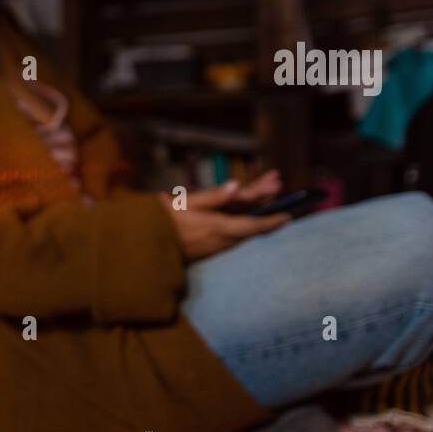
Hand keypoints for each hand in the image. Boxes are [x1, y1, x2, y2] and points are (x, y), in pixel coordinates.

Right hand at [157, 171, 290, 260]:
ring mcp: (214, 246)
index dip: (273, 221)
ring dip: (254, 209)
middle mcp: (220, 240)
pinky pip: (232, 232)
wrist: (143, 245)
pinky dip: (242, 218)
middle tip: (276, 183)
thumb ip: (213, 197)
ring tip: (263, 189)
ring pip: (242, 227)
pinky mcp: (208, 247)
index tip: (289, 215)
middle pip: (251, 223)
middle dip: (266, 204)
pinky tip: (244, 207)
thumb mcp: (186, 203)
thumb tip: (236, 186)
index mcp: (217, 227)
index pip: (253, 225)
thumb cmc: (162, 221)